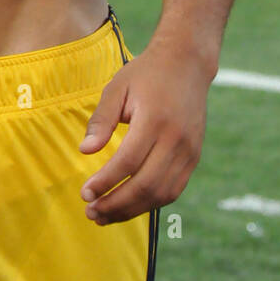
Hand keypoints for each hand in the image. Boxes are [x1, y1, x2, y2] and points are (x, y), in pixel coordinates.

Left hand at [78, 42, 210, 223]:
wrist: (187, 64)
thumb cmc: (146, 74)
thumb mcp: (117, 87)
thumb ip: (101, 120)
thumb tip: (85, 151)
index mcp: (155, 120)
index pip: (128, 162)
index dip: (106, 182)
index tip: (85, 194)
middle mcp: (176, 139)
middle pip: (146, 185)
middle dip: (116, 204)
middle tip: (91, 213)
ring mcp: (189, 151)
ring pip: (161, 193)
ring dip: (132, 210)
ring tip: (105, 216)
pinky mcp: (194, 157)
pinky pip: (173, 189)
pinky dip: (151, 203)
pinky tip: (129, 206)